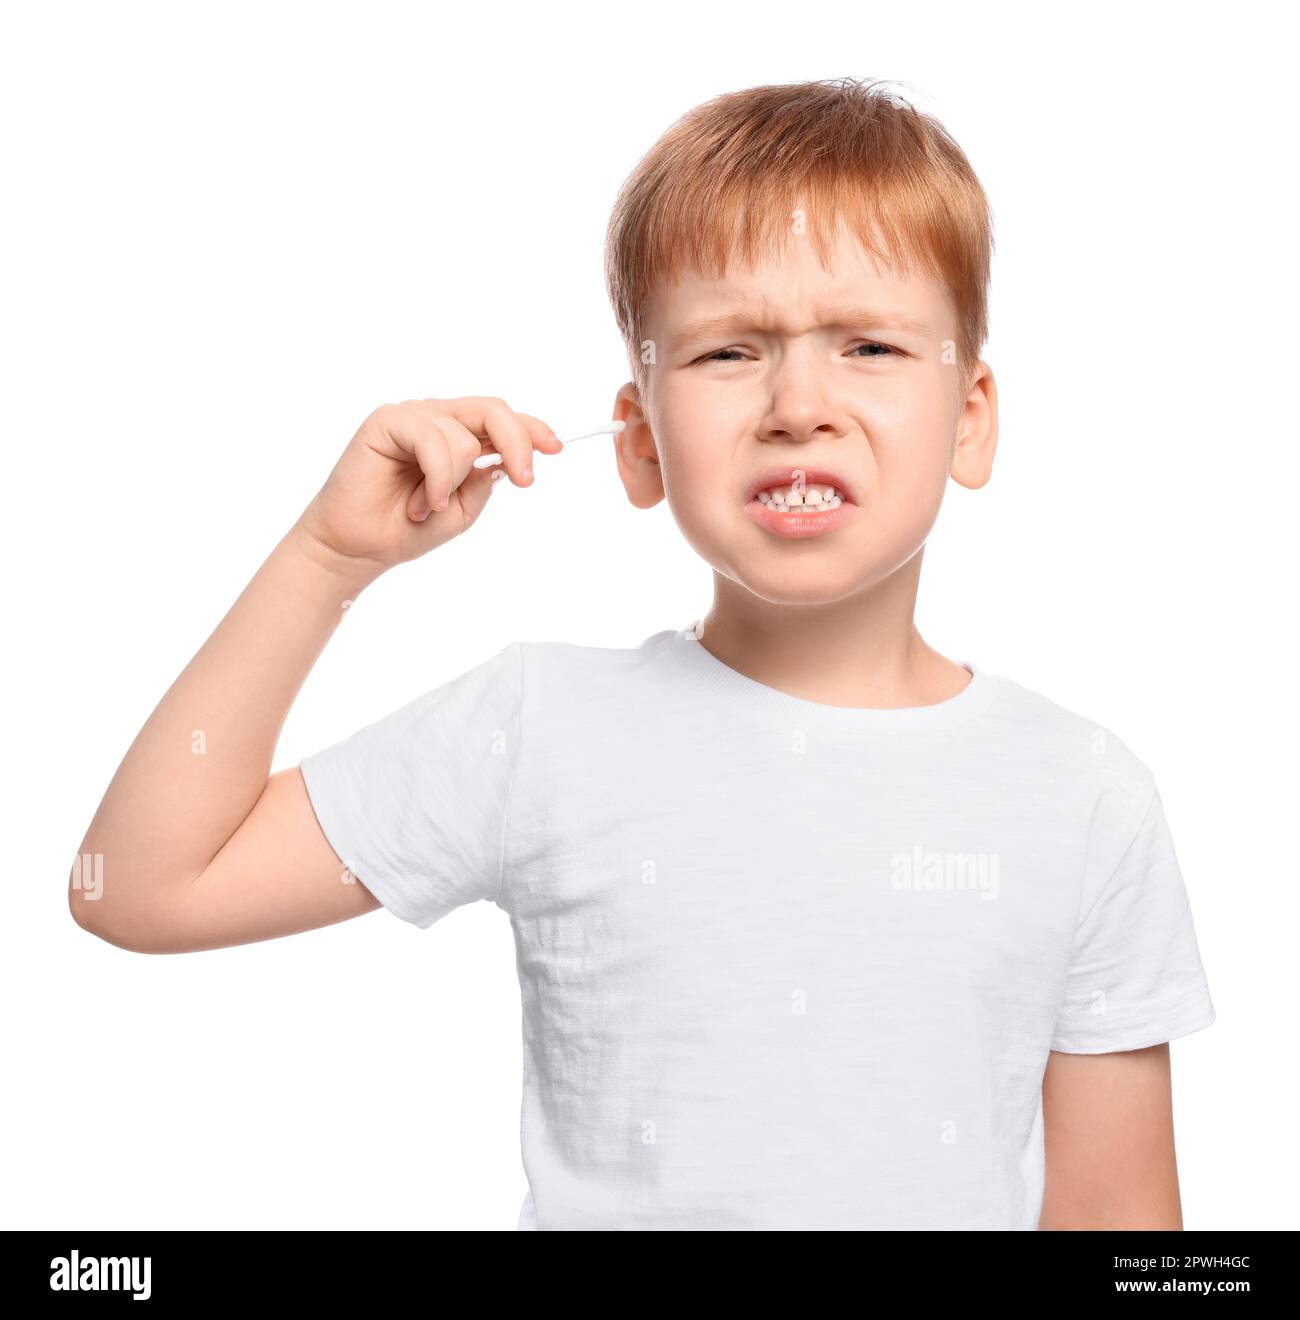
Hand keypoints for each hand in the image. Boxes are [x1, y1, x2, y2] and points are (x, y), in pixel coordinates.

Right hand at [295, 396, 562, 574]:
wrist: (359, 548)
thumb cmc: (406, 529)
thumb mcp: (462, 510)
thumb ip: (484, 482)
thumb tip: (506, 460)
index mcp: (459, 436)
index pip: (503, 420)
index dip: (532, 429)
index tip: (557, 448)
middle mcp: (438, 420)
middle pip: (493, 409)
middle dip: (517, 442)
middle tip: (524, 481)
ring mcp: (413, 417)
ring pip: (463, 436)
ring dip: (452, 484)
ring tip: (429, 507)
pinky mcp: (387, 420)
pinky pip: (432, 439)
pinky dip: (436, 477)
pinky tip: (424, 502)